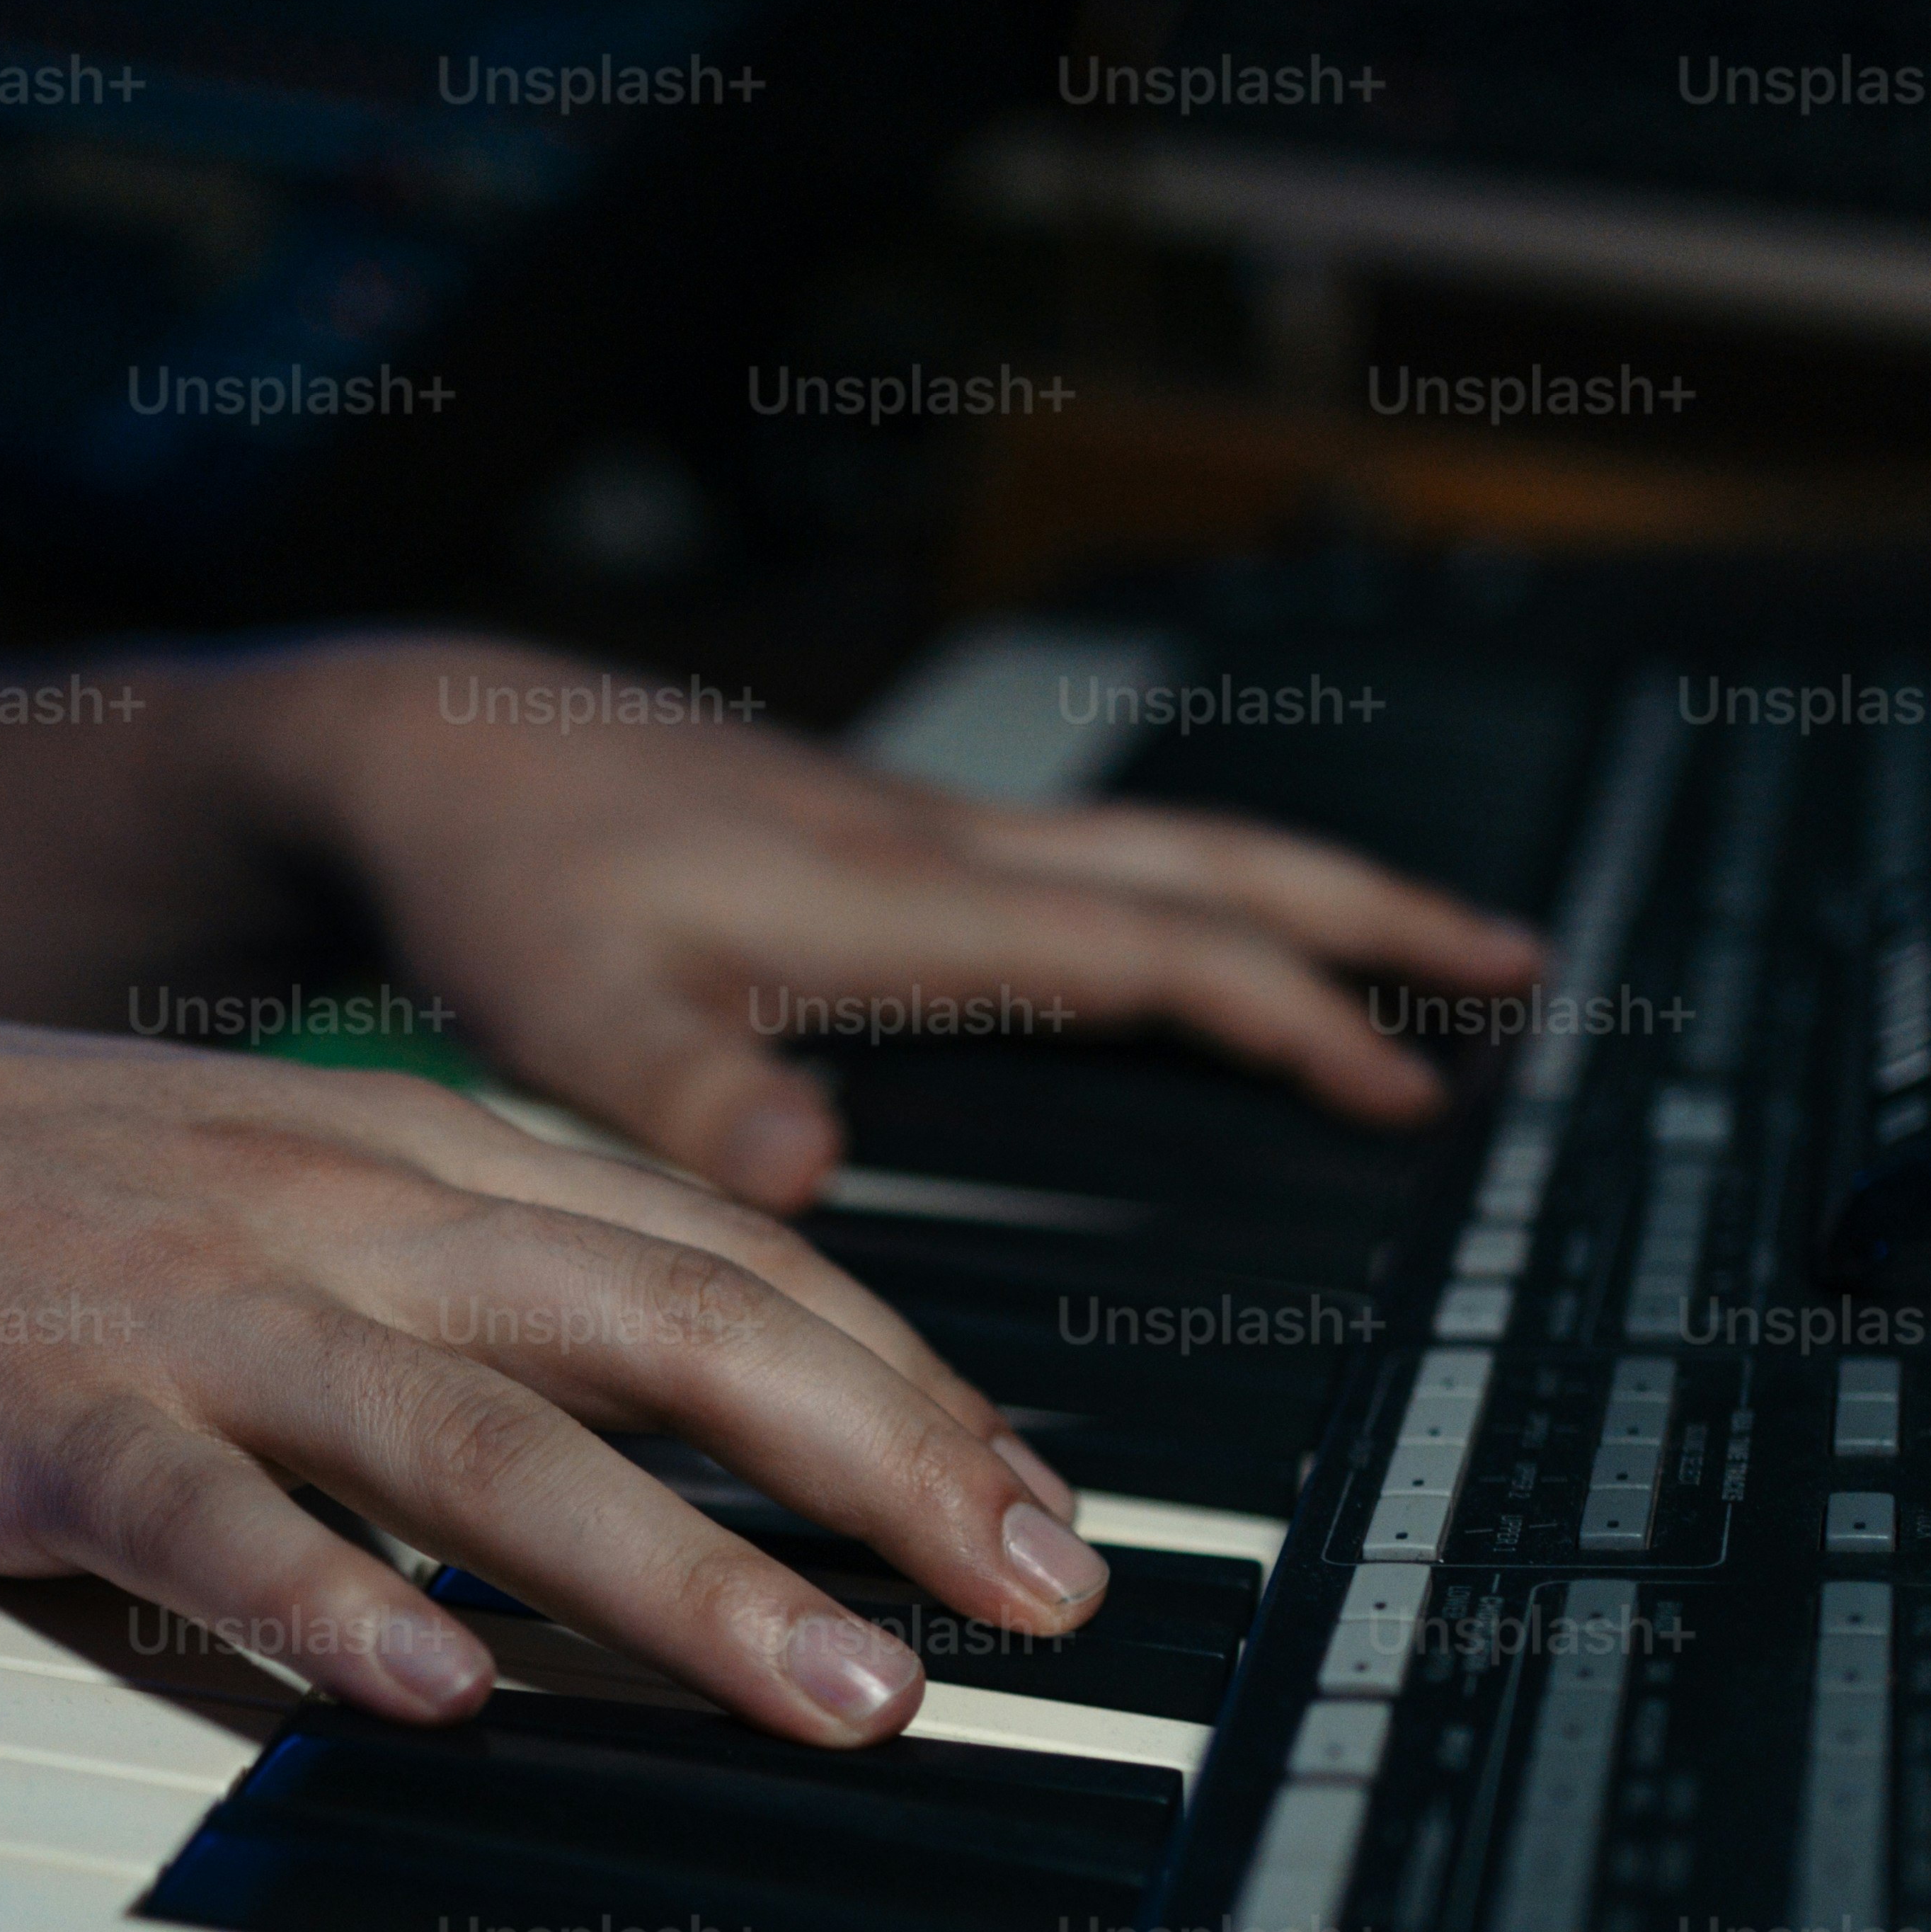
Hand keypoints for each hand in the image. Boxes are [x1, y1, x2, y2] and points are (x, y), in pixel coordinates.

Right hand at [0, 1020, 1100, 1741]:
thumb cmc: (12, 1214)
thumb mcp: (276, 1202)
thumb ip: (467, 1301)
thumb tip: (660, 1447)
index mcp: (409, 1154)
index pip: (717, 1255)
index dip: (902, 1380)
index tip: (1041, 1509)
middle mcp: (338, 1213)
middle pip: (667, 1326)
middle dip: (883, 1464)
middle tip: (1044, 1599)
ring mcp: (192, 1309)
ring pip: (484, 1437)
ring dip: (684, 1576)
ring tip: (850, 1696)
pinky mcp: (38, 1419)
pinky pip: (204, 1520)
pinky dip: (323, 1604)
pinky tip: (437, 1695)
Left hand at [231, 634, 1548, 1209]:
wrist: (417, 756)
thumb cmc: (489, 884)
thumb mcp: (561, 1014)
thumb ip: (682, 1101)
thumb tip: (816, 1175)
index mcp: (894, 899)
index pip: (1150, 947)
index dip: (1293, 1015)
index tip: (1410, 1087)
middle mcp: (930, 848)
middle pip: (1205, 863)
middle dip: (1370, 919)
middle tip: (1513, 969)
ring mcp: (908, 833)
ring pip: (1153, 849)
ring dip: (1291, 894)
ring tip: (1408, 951)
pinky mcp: (867, 840)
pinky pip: (1078, 864)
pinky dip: (1176, 901)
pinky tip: (1179, 944)